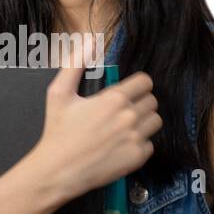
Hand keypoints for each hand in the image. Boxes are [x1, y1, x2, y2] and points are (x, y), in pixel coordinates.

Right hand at [30, 34, 160, 202]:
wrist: (57, 171)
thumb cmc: (57, 132)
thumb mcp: (59, 93)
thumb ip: (75, 64)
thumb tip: (89, 42)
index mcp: (114, 99)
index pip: (145, 82)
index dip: (137, 85)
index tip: (128, 92)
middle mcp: (129, 117)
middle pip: (152, 101)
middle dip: (140, 103)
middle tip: (123, 111)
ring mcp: (135, 138)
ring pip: (155, 121)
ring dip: (144, 122)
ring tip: (125, 127)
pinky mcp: (136, 158)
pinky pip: (150, 144)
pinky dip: (139, 144)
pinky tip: (122, 145)